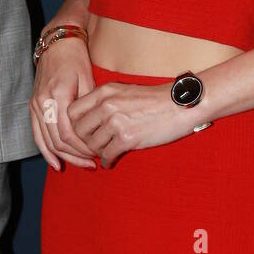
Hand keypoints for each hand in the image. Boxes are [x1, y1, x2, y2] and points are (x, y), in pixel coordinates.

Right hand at [30, 36, 97, 170]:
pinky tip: (56, 163)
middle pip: (56, 141)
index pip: (67, 133)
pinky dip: (46, 151)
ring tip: (80, 165)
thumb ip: (88, 107)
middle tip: (92, 164)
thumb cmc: (77, 60)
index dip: (82, 148)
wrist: (57, 44)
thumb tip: (95, 134)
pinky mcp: (33, 106)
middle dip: (75, 156)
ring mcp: (35, 105)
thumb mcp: (88, 80)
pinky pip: (37, 134)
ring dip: (63, 156)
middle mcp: (42, 102)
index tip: (97, 155)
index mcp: (57, 95)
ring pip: (46, 141)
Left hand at [68, 80, 210, 168]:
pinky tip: (111, 161)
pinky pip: (106, 155)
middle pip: (78, 130)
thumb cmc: (154, 100)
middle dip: (83, 142)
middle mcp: (106, 105)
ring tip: (104, 153)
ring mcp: (116, 121)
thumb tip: (88, 120)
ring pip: (91, 145)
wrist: (180, 105)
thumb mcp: (124, 92)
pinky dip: (107, 161)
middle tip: (92, 147)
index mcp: (104, 92)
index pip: (72, 111)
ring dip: (97, 152)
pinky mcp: (127, 138)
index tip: (83, 133)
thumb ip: (104, 102)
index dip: (74, 126)